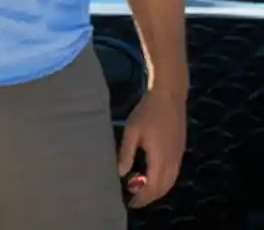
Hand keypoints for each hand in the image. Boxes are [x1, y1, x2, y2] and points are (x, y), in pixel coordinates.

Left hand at [117, 88, 185, 207]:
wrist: (169, 96)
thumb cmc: (147, 111)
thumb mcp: (131, 131)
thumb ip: (126, 153)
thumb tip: (119, 174)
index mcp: (161, 158)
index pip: (152, 187)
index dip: (142, 198)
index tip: (130, 203)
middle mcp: (173, 160)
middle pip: (163, 188)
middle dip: (149, 197)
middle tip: (133, 199)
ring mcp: (179, 155)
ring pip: (170, 181)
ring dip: (156, 189)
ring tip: (138, 188)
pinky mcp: (180, 149)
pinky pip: (173, 172)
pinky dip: (162, 179)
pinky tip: (150, 174)